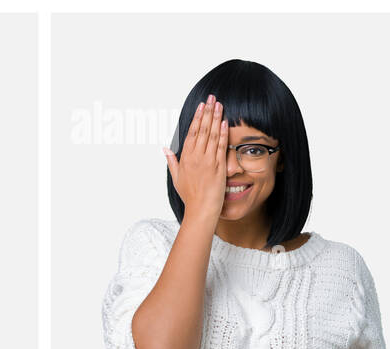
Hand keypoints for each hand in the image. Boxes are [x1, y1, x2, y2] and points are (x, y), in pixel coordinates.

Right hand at [163, 96, 226, 223]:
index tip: (201, 106)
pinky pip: (221, 146)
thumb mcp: (176, 178)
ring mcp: (208, 161)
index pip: (191, 133)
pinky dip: (223, 133)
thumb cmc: (189, 196)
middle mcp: (196, 158)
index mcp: (185, 159)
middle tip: (211, 98)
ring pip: (211, 135)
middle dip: (207, 112)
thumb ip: (172, 161)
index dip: (197, 118)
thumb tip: (164, 149)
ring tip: (219, 105)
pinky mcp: (218, 166)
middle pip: (202, 130)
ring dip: (216, 118)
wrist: (200, 209)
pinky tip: (225, 122)